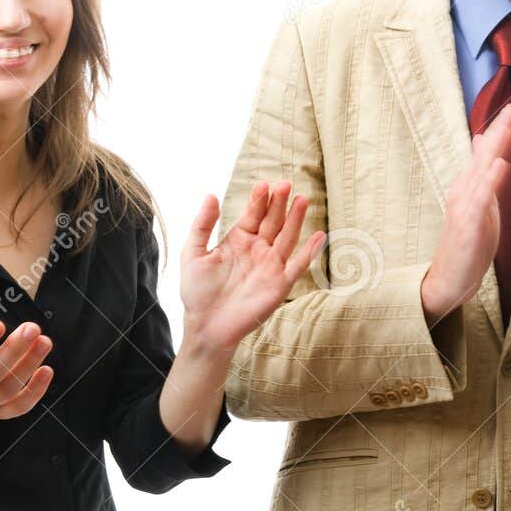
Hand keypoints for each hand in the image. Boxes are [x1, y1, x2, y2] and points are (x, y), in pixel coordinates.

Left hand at [181, 182, 326, 358]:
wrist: (206, 326)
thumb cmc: (197, 292)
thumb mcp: (192, 253)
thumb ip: (202, 225)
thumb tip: (211, 195)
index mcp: (238, 240)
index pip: (253, 214)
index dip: (259, 199)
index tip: (264, 184)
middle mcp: (258, 250)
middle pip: (273, 221)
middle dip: (279, 203)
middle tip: (285, 184)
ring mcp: (270, 266)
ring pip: (287, 237)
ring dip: (296, 219)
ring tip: (302, 199)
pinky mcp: (280, 285)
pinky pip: (298, 266)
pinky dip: (309, 251)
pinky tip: (319, 235)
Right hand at [421, 103, 510, 321]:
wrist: (451, 277)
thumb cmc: (469, 242)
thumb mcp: (479, 206)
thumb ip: (482, 178)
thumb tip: (486, 150)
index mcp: (469, 186)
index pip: (487, 154)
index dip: (500, 133)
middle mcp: (464, 190)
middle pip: (483, 155)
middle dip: (499, 132)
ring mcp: (464, 205)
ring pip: (481, 170)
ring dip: (495, 146)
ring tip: (508, 127)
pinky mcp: (468, 223)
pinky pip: (480, 197)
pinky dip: (490, 179)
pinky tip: (500, 164)